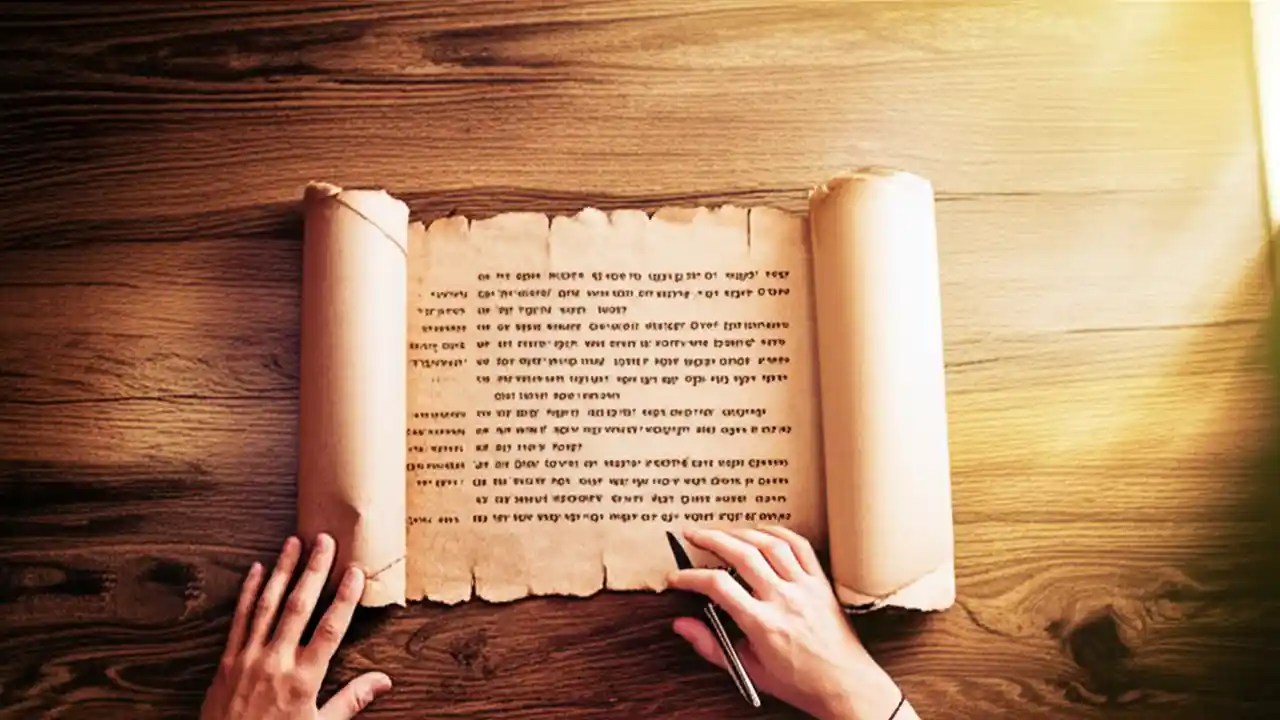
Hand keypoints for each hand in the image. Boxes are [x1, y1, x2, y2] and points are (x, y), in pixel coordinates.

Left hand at [201, 534, 391, 719]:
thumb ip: (351, 701)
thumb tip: (384, 682)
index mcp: (304, 679)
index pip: (330, 629)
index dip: (345, 598)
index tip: (356, 573)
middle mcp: (276, 662)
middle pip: (299, 607)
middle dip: (314, 571)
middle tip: (325, 541)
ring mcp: (249, 658)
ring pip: (268, 605)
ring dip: (282, 571)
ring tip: (293, 543)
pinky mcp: (227, 661)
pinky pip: (240, 619)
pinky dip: (248, 593)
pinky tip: (256, 571)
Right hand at [668, 527, 912, 719]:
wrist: (844, 684)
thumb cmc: (799, 681)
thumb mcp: (748, 669)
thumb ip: (711, 646)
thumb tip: (682, 625)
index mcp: (763, 624)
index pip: (718, 586)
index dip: (691, 577)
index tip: (678, 577)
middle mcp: (783, 599)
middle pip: (741, 554)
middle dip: (711, 538)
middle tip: (693, 535)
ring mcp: (804, 587)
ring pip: (769, 544)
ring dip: (741, 531)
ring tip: (723, 531)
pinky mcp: (820, 582)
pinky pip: (800, 546)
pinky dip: (779, 532)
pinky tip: (763, 531)